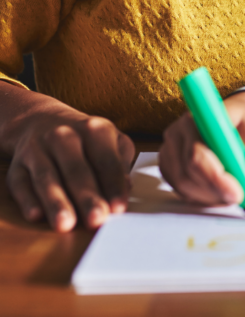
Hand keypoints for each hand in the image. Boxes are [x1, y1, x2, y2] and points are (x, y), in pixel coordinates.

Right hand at [0, 85, 134, 231]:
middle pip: (77, 170)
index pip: (107, 161)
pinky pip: (20, 183)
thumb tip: (126, 189)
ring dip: (56, 202)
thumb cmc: (85, 138)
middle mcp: (64, 135)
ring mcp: (38, 149)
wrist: (42, 119)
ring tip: (66, 224)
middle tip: (96, 220)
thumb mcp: (110, 140)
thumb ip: (120, 163)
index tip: (119, 208)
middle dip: (87, 197)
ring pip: (47, 177)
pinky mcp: (17, 164)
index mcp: (94, 129)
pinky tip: (36, 215)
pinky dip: (27, 199)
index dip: (114, 185)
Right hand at [159, 91, 244, 206]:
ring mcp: (169, 151)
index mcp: (197, 119)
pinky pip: (180, 190)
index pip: (197, 154)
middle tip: (239, 198)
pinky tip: (219, 192)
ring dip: (209, 196)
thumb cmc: (244, 120)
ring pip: (183, 185)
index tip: (237, 193)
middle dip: (214, 191)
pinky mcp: (169, 166)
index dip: (215, 178)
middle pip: (187, 173)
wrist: (235, 117)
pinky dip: (201, 197)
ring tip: (232, 193)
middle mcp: (177, 133)